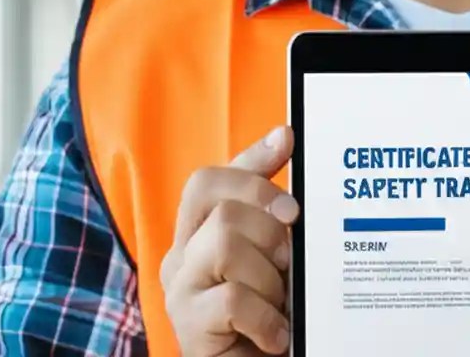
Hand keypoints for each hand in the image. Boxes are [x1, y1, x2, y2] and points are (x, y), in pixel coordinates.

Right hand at [161, 125, 300, 355]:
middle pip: (223, 208)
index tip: (290, 141)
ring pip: (225, 244)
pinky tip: (276, 334)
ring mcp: (180, 291)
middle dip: (272, 231)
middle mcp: (180, 257)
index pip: (209, 181)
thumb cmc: (268, 317)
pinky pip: (232, 299)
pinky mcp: (188, 326)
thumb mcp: (276, 259)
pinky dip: (267, 318)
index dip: (250, 160)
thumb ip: (273, 211)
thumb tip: (284, 134)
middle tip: (290, 264)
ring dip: (269, 279)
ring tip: (280, 306)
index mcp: (198, 235)